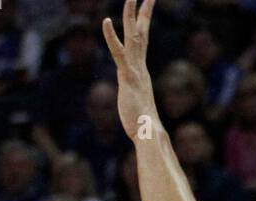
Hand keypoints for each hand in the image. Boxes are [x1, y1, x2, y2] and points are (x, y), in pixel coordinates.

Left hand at [103, 0, 159, 140]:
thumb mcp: (139, 112)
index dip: (143, 24)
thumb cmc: (144, 127)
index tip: (146, 8)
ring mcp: (134, 70)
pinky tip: (106, 21)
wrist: (148, 133)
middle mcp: (140, 67)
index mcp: (142, 72)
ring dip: (131, 15)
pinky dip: (112, 36)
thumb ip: (139, 109)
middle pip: (142, 34)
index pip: (143, 42)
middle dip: (143, 13)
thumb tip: (146, 124)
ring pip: (133, 36)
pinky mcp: (127, 76)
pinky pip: (119, 52)